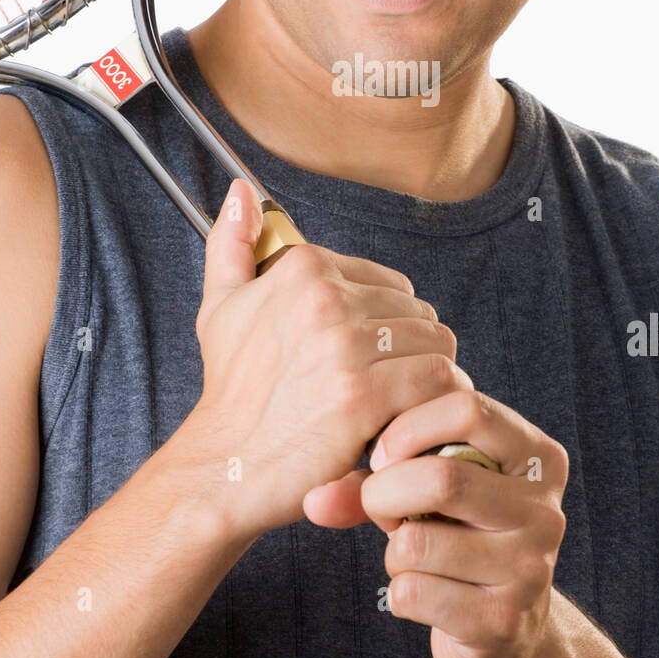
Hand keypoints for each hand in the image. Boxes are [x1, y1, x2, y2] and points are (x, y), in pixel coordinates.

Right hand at [184, 178, 472, 540]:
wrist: (225, 466)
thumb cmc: (230, 392)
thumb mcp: (221, 307)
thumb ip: (234, 243)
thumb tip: (242, 191)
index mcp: (302, 268)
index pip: (389, 281)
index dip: (387, 322)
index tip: (369, 356)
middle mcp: (327, 299)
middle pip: (417, 311)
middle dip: (410, 349)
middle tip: (389, 384)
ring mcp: (347, 346)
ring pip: (435, 342)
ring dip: (427, 374)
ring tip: (402, 402)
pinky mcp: (366, 395)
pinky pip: (436, 379)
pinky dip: (433, 402)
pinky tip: (410, 418)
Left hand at [358, 390, 568, 657]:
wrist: (503, 628)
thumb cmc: (459, 534)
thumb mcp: (434, 491)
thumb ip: (377, 477)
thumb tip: (315, 499)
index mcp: (537, 456)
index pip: (468, 408)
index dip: (408, 428)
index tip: (382, 455)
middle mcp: (545, 508)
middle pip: (442, 478)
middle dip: (385, 493)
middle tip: (376, 505)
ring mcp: (530, 567)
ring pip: (418, 541)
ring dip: (393, 550)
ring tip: (411, 554)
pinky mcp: (503, 620)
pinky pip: (414, 592)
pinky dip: (399, 592)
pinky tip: (425, 594)